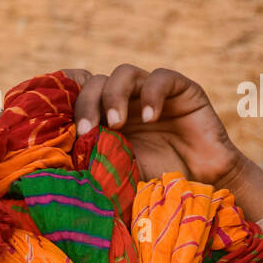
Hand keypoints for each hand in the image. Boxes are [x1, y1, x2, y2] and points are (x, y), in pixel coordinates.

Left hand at [62, 64, 243, 189]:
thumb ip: (96, 169)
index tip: (64, 133)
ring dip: (114, 96)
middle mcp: (127, 102)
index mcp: (106, 121)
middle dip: (87, 104)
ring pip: (124, 74)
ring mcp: (151, 93)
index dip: (69, 106)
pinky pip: (161, 78)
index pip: (81, 98)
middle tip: (87, 131)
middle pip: (97, 84)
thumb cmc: (158, 186)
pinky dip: (152, 94)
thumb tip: (60, 178)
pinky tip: (150, 117)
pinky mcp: (181, 90)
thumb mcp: (119, 179)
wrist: (202, 188)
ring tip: (116, 124)